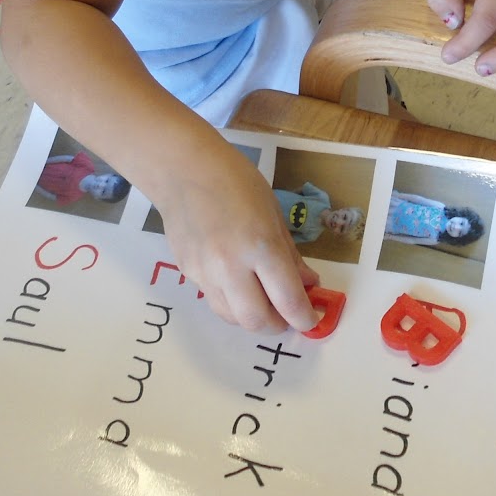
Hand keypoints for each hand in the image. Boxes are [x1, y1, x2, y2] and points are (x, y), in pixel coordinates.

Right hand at [155, 148, 321, 332]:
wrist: (183, 170)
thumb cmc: (235, 181)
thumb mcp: (273, 212)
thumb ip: (290, 254)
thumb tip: (308, 284)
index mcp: (260, 246)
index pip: (287, 300)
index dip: (304, 318)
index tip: (311, 320)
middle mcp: (230, 266)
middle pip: (256, 321)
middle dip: (277, 325)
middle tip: (287, 315)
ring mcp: (204, 273)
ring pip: (232, 317)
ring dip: (253, 318)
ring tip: (263, 301)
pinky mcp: (187, 273)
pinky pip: (214, 300)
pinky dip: (232, 301)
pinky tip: (238, 283)